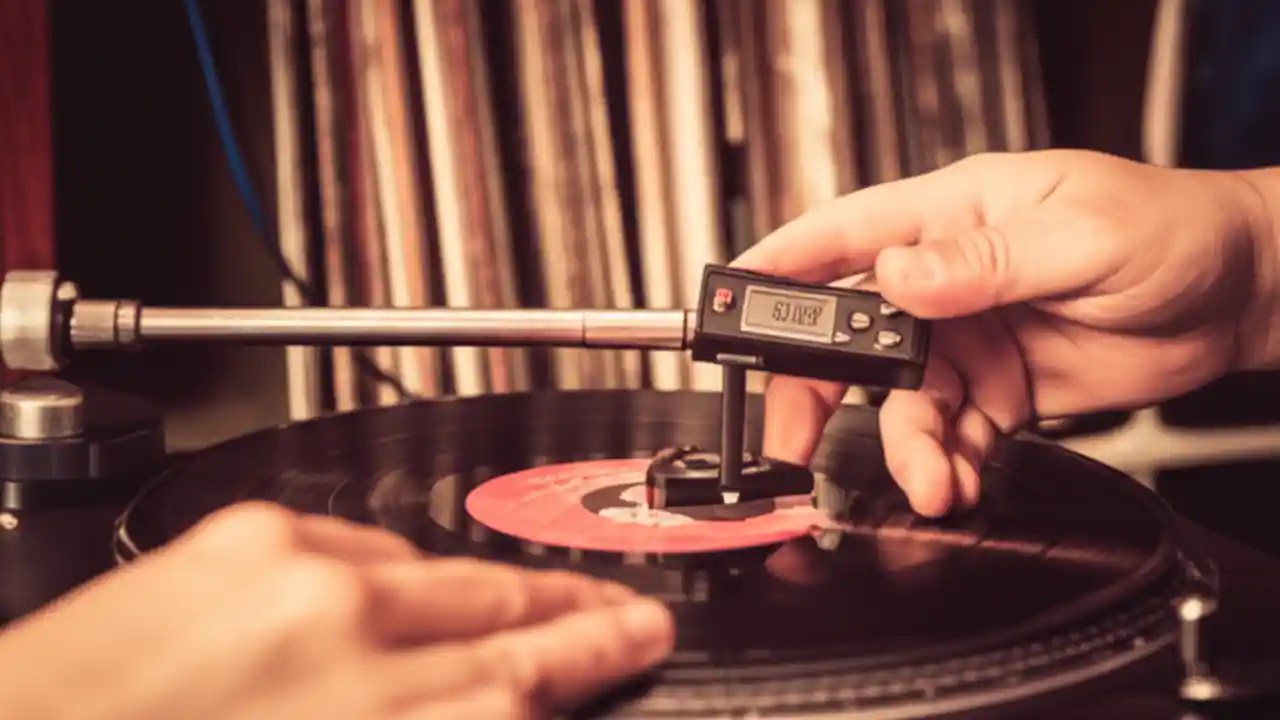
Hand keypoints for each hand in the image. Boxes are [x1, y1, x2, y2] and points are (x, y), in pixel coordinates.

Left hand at [0, 502, 673, 718]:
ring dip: (500, 585)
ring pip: (442, 572)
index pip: (526, 683)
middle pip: (504, 615)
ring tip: (542, 591)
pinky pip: (360, 541)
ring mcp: (298, 583)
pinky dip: (398, 566)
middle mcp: (352, 652)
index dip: (596, 655)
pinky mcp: (244, 538)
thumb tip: (487, 700)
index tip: (634, 636)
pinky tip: (409, 583)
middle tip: (622, 607)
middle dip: (575, 611)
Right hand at [733, 149, 1275, 516]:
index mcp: (955, 216)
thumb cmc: (1170, 231)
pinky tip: (955, 479)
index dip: (780, 264)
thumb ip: (986, 262)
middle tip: (796, 436)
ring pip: (902, 400)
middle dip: (815, 388)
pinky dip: (945, 463)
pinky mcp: (998, 388)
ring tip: (928, 479)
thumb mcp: (1080, 238)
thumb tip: (900, 277)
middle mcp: (949, 279)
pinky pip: (951, 433)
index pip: (847, 234)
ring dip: (903, 446)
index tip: (729, 295)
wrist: (1240, 298)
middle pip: (851, 333)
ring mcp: (970, 337)